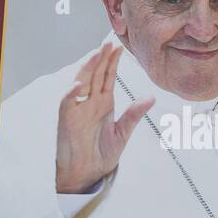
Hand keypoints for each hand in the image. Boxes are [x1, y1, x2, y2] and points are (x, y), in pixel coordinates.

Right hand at [55, 43, 154, 193]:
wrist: (87, 175)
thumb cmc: (101, 154)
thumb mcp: (123, 133)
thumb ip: (134, 115)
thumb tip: (151, 97)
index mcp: (103, 103)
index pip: (108, 77)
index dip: (113, 62)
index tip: (120, 46)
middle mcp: (89, 102)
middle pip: (95, 75)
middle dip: (101, 58)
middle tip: (109, 42)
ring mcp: (78, 110)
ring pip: (81, 83)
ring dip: (87, 69)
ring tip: (96, 54)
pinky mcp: (67, 121)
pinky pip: (68, 104)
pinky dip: (72, 93)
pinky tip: (78, 85)